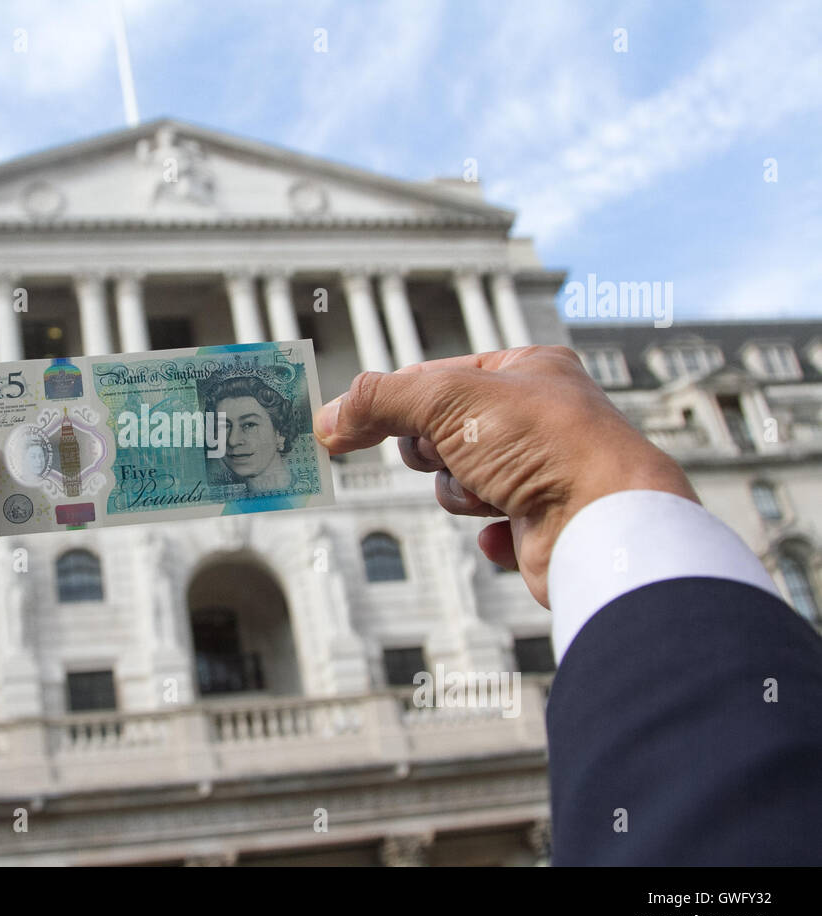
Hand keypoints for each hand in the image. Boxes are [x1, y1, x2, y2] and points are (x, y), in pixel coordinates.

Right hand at [314, 346, 697, 606]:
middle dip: (437, 451)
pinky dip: (488, 529)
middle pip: (441, 432)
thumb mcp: (445, 399)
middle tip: (451, 451)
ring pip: (457, 481)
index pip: (436, 376)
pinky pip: (487, 525)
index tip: (346, 424)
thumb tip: (328, 418)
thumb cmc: (543, 443)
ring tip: (495, 492)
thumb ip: (380, 400)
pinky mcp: (541, 523)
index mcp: (525, 370)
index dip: (393, 400)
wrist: (603, 523)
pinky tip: (510, 525)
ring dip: (462, 491)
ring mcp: (542, 470)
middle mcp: (539, 416)